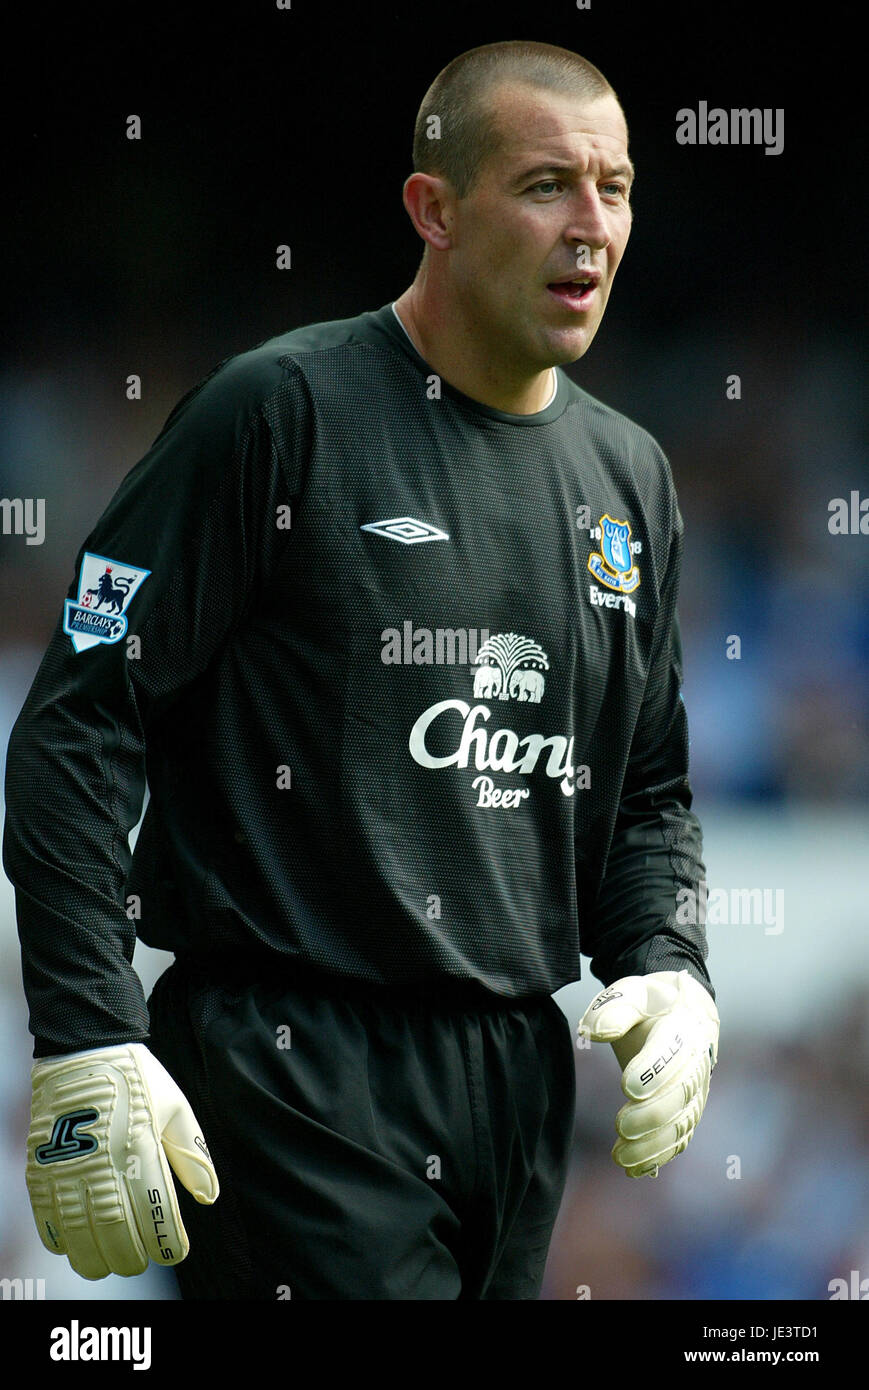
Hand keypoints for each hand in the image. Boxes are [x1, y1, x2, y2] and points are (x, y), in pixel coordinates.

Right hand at [26, 1042, 218, 1278]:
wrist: (83, 1048)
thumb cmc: (136, 1077)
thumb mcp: (175, 1107)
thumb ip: (192, 1154)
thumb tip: (209, 1196)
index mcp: (140, 1147)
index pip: (155, 1213)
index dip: (166, 1243)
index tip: (174, 1252)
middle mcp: (102, 1163)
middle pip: (116, 1233)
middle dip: (132, 1257)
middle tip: (141, 1261)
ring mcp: (66, 1168)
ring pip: (79, 1235)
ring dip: (97, 1258)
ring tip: (111, 1263)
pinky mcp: (40, 1168)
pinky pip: (47, 1218)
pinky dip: (61, 1241)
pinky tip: (75, 1246)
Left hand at [577, 970, 718, 1177]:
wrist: (683, 1012)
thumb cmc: (652, 1004)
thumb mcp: (632, 993)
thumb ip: (614, 1009)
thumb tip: (594, 1031)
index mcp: (684, 1027)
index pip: (675, 1051)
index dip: (654, 1070)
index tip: (627, 1085)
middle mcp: (697, 1063)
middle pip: (681, 1094)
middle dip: (652, 1115)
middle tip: (621, 1125)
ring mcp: (695, 1092)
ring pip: (681, 1123)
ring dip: (653, 1144)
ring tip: (620, 1157)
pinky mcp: (687, 1112)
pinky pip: (679, 1138)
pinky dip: (659, 1157)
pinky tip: (634, 1169)